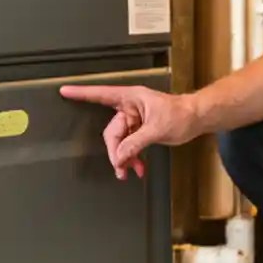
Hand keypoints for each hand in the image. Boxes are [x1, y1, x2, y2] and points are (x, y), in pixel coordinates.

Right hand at [59, 84, 199, 179]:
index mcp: (131, 98)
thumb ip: (136, 142)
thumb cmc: (181, 115)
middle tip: (121, 168)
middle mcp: (130, 108)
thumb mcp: (158, 129)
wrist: (197, 119)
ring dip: (125, 158)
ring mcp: (135, 120)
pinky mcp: (140, 130)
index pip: (102, 95)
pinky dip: (133, 158)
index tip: (65, 90)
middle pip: (112, 132)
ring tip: (131, 172)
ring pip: (121, 142)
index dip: (82, 94)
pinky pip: (130, 146)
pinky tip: (139, 169)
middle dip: (116, 151)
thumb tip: (120, 155)